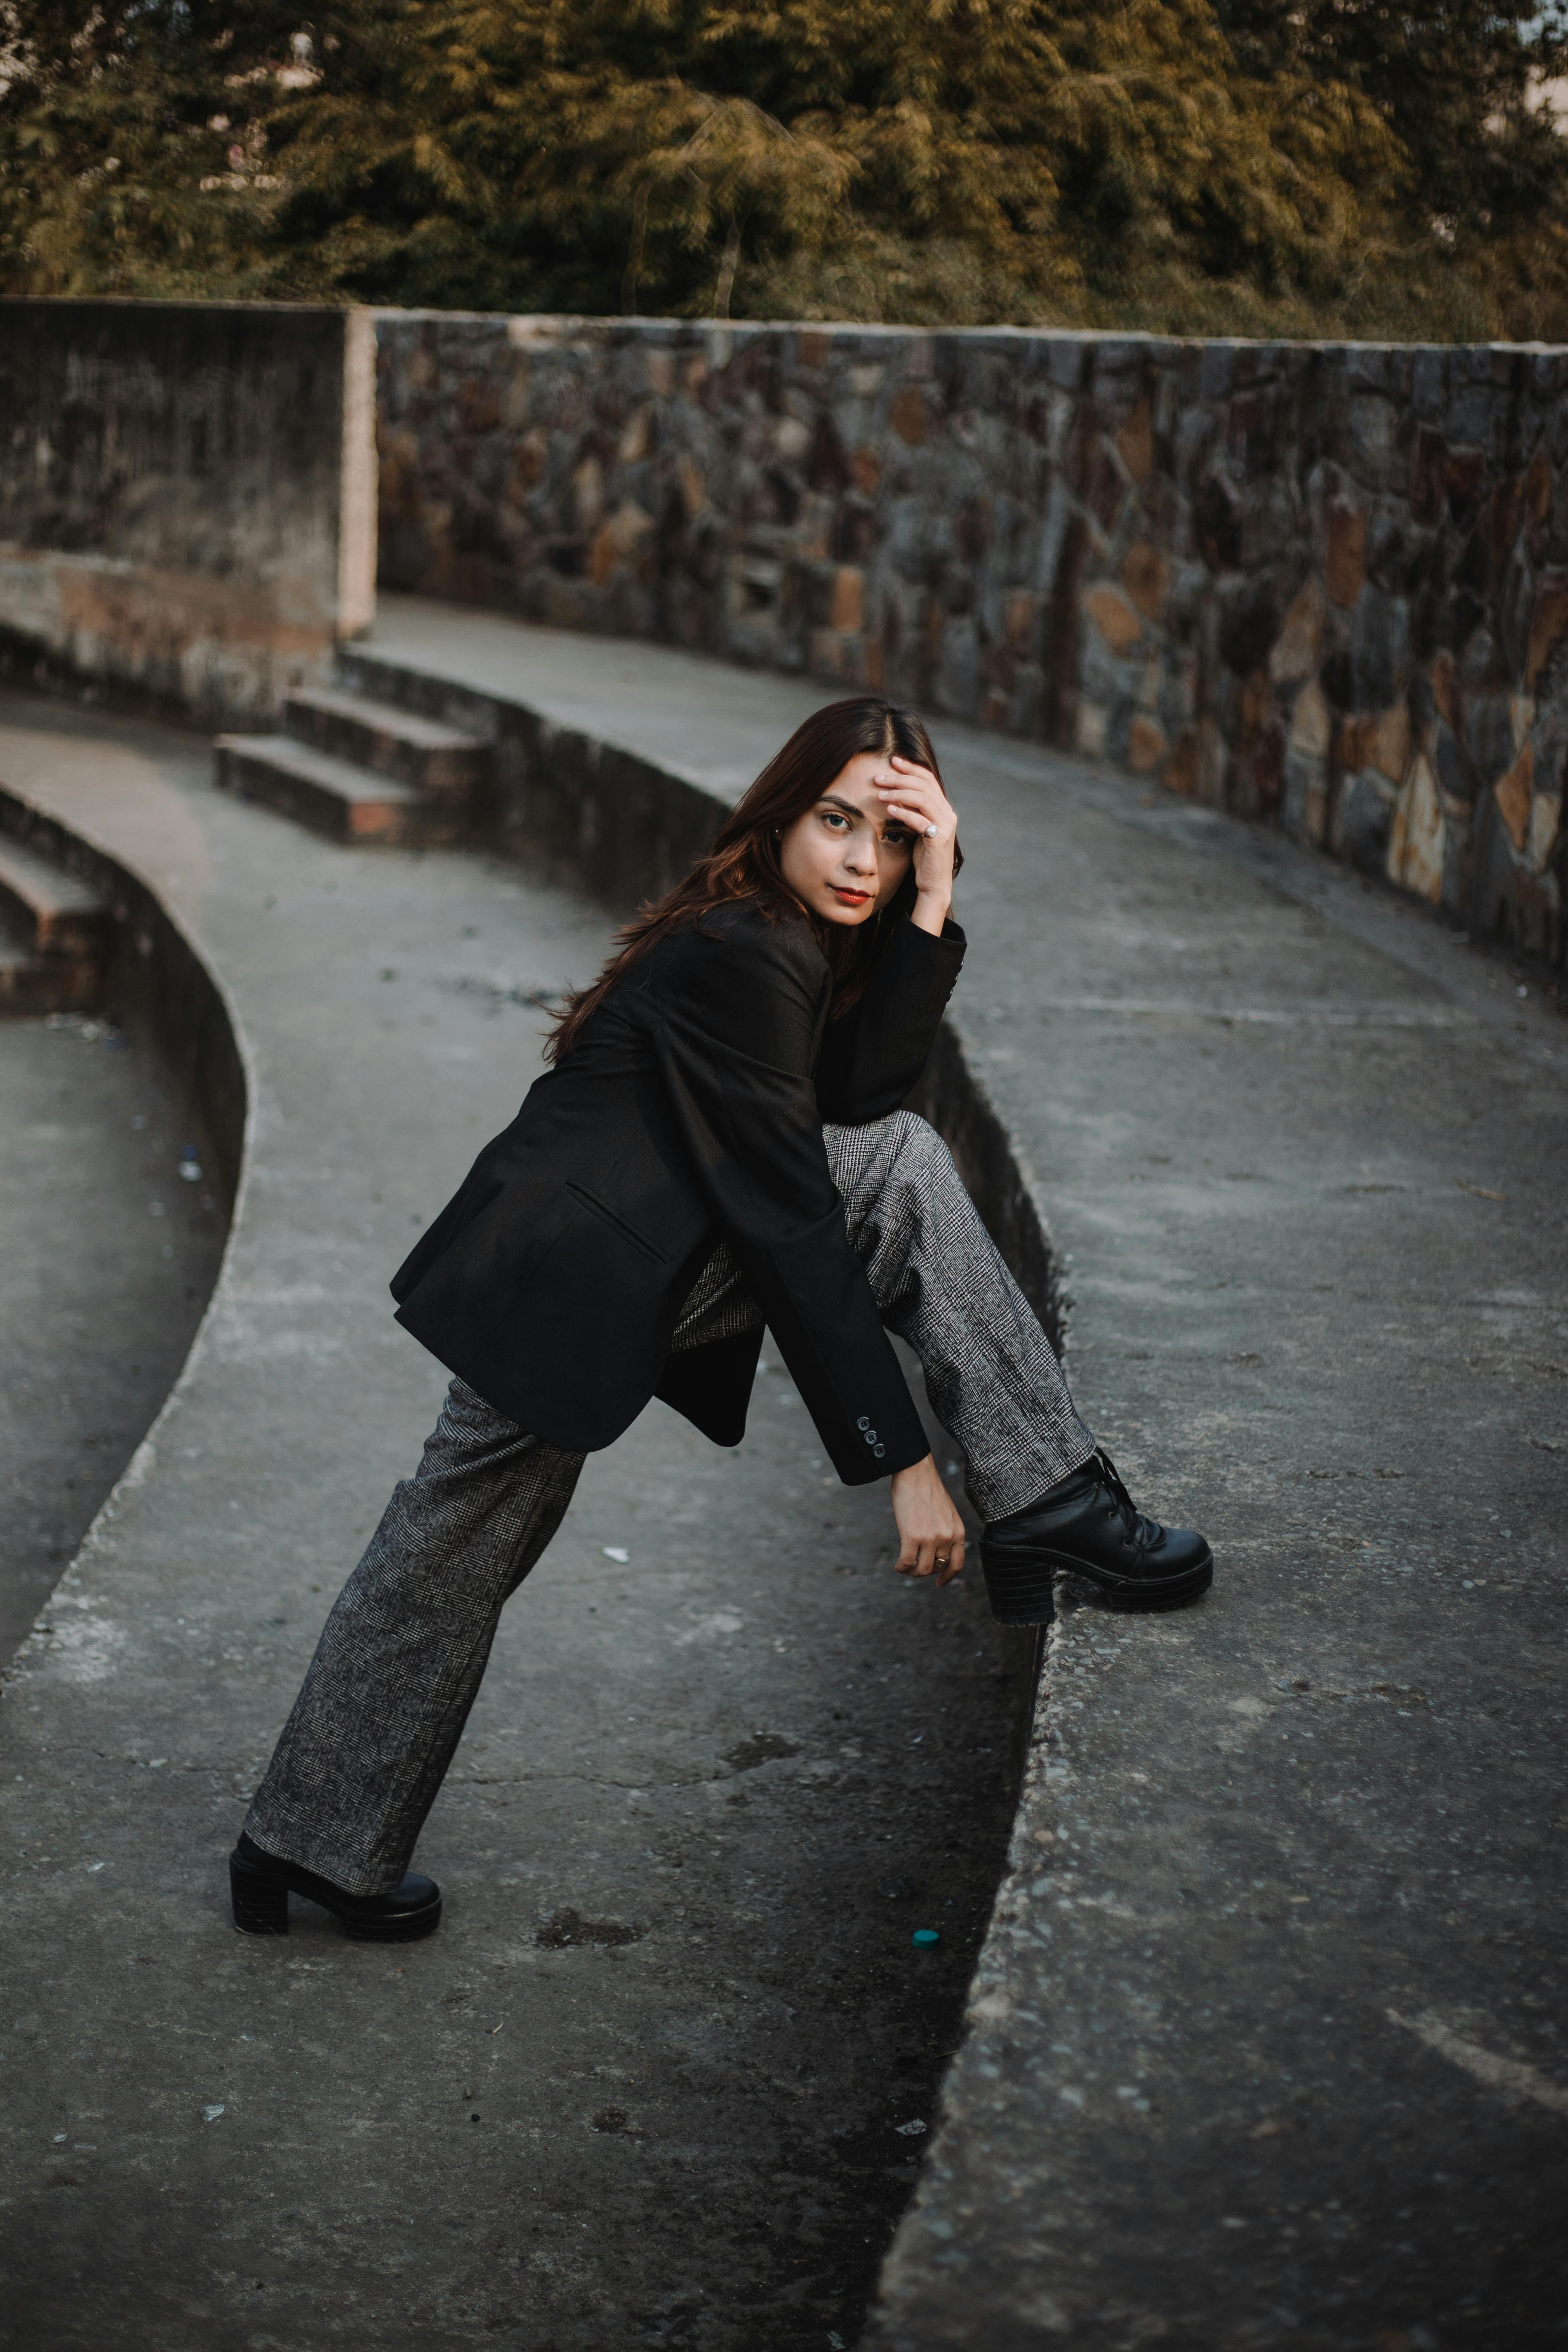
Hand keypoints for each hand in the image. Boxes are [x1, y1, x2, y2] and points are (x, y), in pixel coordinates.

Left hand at [873, 756, 956, 934]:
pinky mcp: (939, 839)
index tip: (892, 761)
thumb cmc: (922, 858)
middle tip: (878, 777)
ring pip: (922, 799)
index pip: (927, 778)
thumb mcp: (916, 829)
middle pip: (924, 785)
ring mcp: (945, 826)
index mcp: (942, 807)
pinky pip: (920, 820)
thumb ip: (912, 811)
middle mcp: (947, 813)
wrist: (933, 884)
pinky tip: (889, 809)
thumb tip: (894, 793)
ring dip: (898, 793)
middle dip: (899, 778)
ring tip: (879, 793)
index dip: (910, 767)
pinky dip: (904, 812)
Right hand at [889, 1454, 965, 1585]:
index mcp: (958, 1531)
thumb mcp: (947, 1512)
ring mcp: (930, 1538)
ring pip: (921, 1570)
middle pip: (936, 1568)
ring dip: (912, 1572)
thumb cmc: (927, 1489)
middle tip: (914, 1566)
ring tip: (905, 1567)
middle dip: (924, 1571)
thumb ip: (947, 1531)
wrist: (915, 1472)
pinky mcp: (912, 1537)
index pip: (957, 1564)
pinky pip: (906, 1563)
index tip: (939, 1583)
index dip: (947, 1577)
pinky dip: (901, 1567)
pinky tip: (898, 1565)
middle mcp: (947, 1537)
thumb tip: (937, 1552)